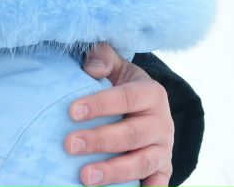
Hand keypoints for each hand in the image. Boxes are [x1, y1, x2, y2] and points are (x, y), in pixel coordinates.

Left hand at [65, 43, 172, 186]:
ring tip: (85, 177)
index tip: (71, 112)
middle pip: (132, 134)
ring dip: (114, 171)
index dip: (100, 104)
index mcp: (152, 93)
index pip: (126, 98)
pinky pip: (159, 182)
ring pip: (143, 162)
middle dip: (100, 140)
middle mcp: (162, 123)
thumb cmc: (121, 83)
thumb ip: (102, 58)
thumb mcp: (116, 65)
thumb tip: (92, 69)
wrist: (145, 105)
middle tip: (69, 144)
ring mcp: (164, 148)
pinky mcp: (163, 169)